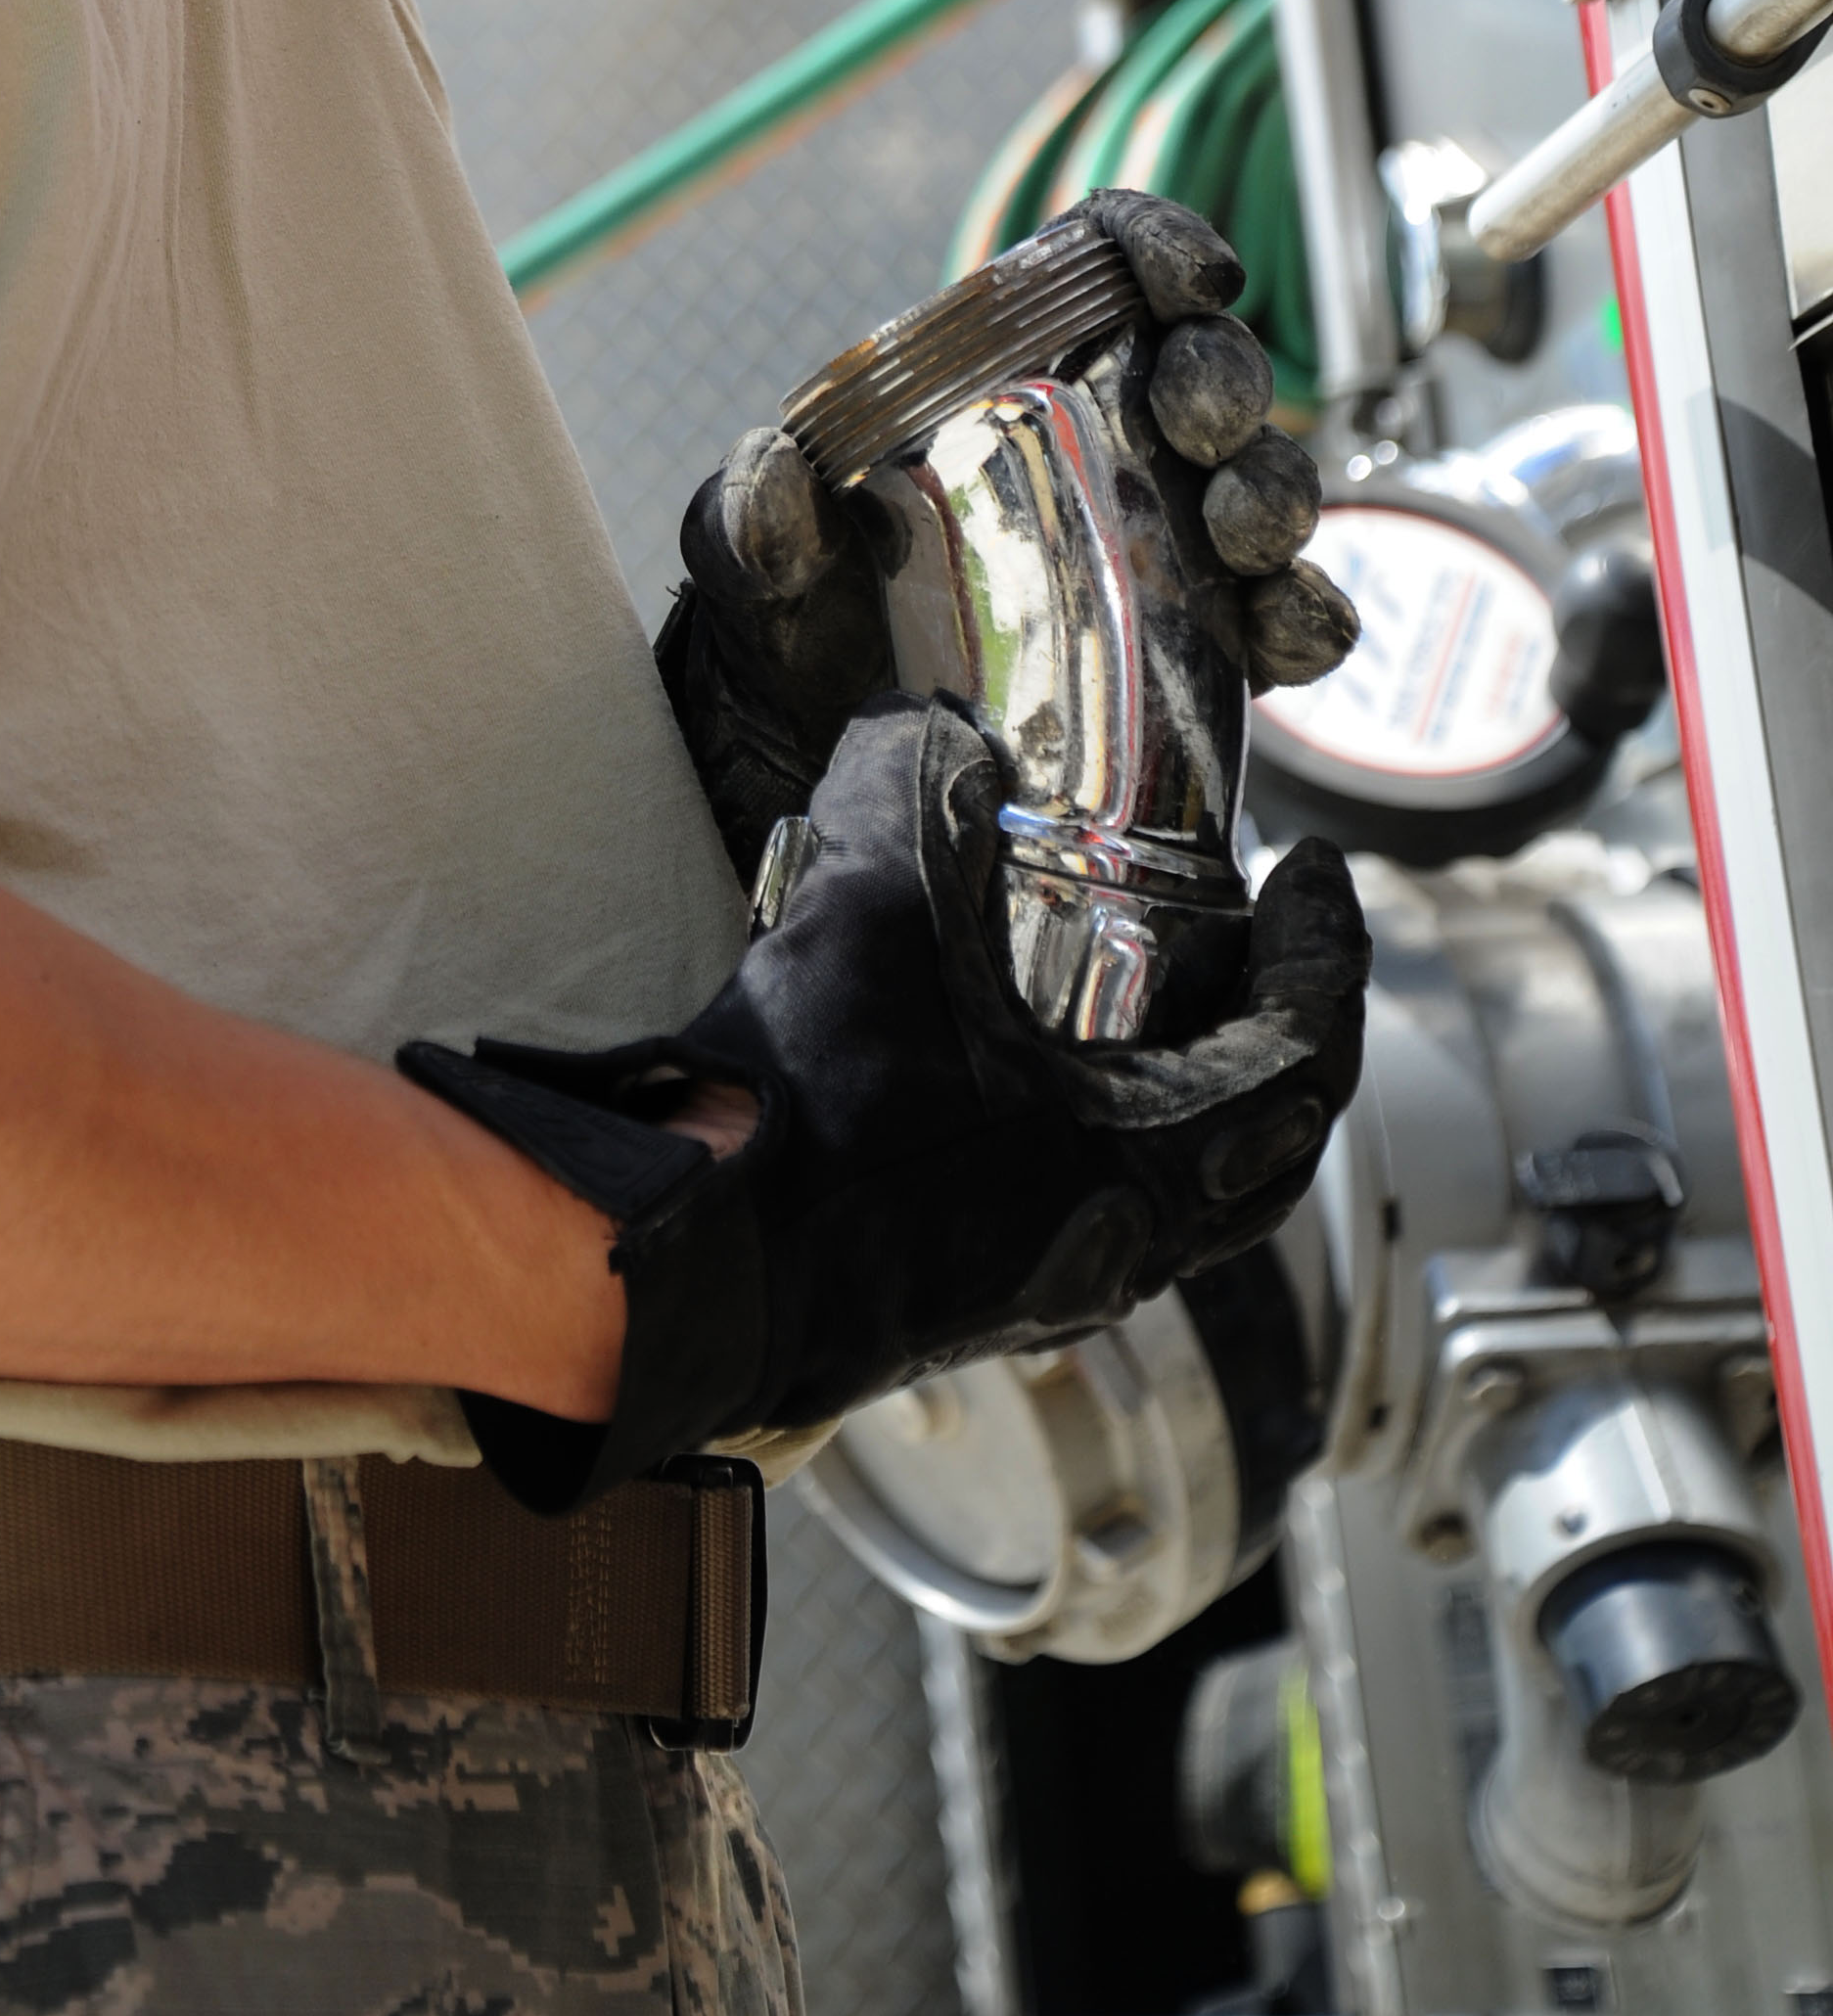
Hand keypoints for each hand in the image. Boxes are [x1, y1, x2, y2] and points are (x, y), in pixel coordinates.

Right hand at [403, 699, 1368, 1511]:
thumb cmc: (805, 1113)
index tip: (1317, 875)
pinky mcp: (973, 1290)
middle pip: (1261, 1141)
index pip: (1301, 1062)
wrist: (688, 1259)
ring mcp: (1047, 1279)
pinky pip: (1087, 1198)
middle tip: (1249, 931)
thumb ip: (912, 789)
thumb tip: (931, 724)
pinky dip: (1096, 1118)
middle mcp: (1118, 1245)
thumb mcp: (871, 907)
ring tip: (1141, 976)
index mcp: (1142, 1169)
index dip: (1327, 958)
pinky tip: (1020, 1051)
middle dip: (1270, 1025)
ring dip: (1182, 1078)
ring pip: (1173, 1180)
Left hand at [655, 189, 1358, 889]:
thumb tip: (774, 475)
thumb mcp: (754, 578)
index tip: (1195, 279)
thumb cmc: (787, 645)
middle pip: (1202, 368)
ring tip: (1244, 539)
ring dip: (1273, 496)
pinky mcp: (1194, 658)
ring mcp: (1152, 551)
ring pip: (1257, 487)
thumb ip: (751, 524)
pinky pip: (1282, 620)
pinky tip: (1283, 634)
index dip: (1157, 247)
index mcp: (996, 386)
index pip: (1094, 268)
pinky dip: (1306, 617)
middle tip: (1201, 424)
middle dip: (1228, 378)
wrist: (820, 789)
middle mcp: (1091, 451)